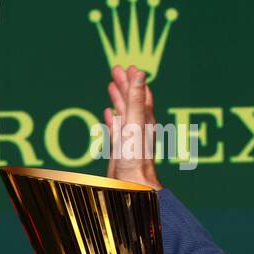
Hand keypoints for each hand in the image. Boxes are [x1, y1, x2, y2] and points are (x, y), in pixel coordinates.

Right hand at [103, 64, 161, 189]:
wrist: (132, 186)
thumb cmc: (135, 158)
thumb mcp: (134, 123)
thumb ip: (136, 99)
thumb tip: (141, 73)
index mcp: (145, 120)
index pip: (141, 94)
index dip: (135, 80)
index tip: (129, 67)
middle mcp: (139, 127)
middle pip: (132, 100)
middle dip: (124, 84)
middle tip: (116, 69)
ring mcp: (130, 138)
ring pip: (124, 113)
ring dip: (118, 99)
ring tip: (111, 85)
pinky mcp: (121, 149)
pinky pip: (117, 129)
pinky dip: (113, 119)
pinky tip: (108, 114)